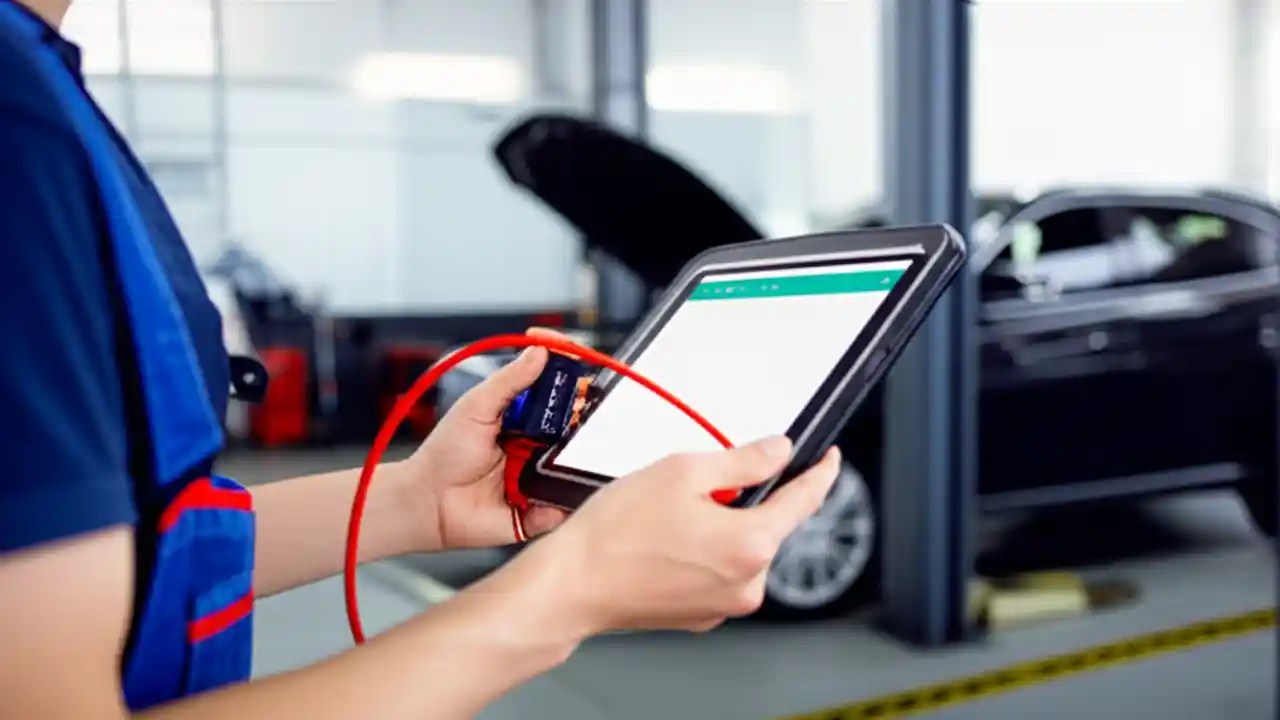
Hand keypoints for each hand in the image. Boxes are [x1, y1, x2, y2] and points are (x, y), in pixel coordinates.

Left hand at [398, 330, 569, 549]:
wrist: (429, 503)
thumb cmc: (446, 454)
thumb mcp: (476, 407)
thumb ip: (508, 381)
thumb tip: (539, 350)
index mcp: (523, 417)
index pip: (556, 391)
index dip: (569, 373)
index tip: (576, 355)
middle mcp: (537, 445)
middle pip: (576, 426)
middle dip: (586, 416)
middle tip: (581, 411)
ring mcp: (541, 476)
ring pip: (576, 465)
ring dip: (578, 458)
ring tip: (564, 453)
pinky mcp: (541, 509)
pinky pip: (565, 505)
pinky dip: (565, 500)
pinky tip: (555, 492)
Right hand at [522, 437, 840, 633]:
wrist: (574, 583)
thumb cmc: (617, 532)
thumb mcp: (684, 471)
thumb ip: (744, 460)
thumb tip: (778, 452)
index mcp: (752, 544)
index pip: (805, 500)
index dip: (821, 472)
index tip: (828, 458)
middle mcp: (748, 583)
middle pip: (768, 524)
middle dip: (744, 499)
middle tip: (697, 485)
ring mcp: (725, 603)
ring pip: (741, 548)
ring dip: (722, 526)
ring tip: (670, 517)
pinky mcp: (703, 615)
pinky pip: (719, 572)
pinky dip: (704, 551)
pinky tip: (666, 541)